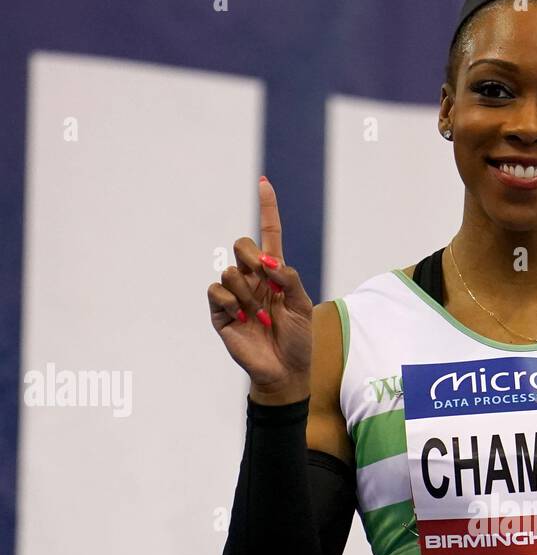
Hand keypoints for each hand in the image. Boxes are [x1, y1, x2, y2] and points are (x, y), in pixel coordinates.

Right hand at [208, 177, 314, 398]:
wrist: (285, 371)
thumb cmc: (298, 340)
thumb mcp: (303, 306)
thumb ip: (289, 278)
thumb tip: (268, 263)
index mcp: (274, 274)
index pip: (269, 234)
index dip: (267, 209)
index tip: (264, 183)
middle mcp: (252, 279)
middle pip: (242, 245)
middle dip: (252, 255)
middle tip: (263, 277)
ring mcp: (235, 295)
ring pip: (229, 270)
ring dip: (248, 294)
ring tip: (260, 317)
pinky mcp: (220, 312)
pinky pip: (217, 291)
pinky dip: (231, 303)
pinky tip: (243, 319)